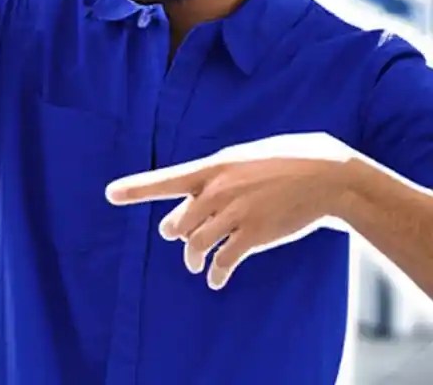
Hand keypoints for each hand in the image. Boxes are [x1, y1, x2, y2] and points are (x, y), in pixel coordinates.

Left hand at [106, 145, 350, 289]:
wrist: (326, 176)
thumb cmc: (285, 160)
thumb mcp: (243, 157)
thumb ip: (217, 177)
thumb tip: (197, 197)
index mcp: (213, 168)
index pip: (166, 180)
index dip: (136, 188)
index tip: (110, 194)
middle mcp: (218, 192)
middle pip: (178, 223)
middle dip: (176, 234)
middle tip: (179, 239)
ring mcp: (235, 215)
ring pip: (196, 244)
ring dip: (192, 258)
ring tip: (195, 264)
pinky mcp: (254, 236)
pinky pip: (224, 261)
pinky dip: (216, 273)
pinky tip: (215, 279)